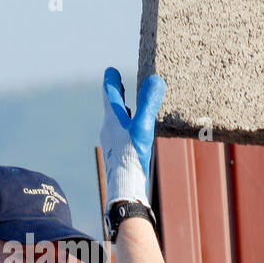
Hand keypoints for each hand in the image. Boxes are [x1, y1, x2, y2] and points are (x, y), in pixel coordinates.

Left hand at [100, 67, 165, 208]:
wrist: (124, 191)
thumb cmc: (132, 159)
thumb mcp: (143, 128)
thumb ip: (149, 104)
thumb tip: (155, 80)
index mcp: (112, 120)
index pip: (109, 94)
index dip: (111, 81)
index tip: (111, 71)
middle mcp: (108, 130)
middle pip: (112, 107)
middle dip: (116, 94)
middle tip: (117, 82)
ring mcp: (112, 144)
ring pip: (116, 122)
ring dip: (122, 111)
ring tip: (128, 105)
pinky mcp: (118, 155)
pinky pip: (121, 134)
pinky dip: (127, 126)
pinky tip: (133, 134)